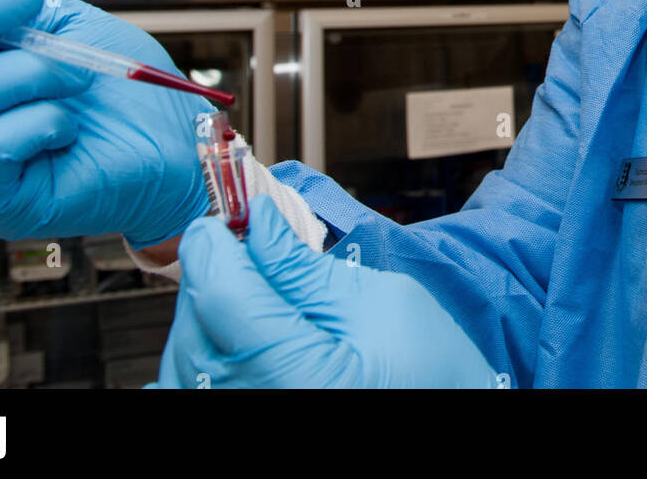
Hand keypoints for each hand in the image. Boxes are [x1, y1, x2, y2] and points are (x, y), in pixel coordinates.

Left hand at [152, 196, 498, 388]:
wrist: (460, 412)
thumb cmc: (437, 375)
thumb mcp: (382, 302)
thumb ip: (304, 267)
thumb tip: (256, 224)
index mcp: (302, 377)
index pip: (221, 294)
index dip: (213, 243)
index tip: (223, 219)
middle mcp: (263, 406)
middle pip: (197, 323)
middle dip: (214, 274)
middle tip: (244, 244)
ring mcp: (246, 420)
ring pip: (187, 357)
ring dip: (206, 313)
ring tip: (250, 288)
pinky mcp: (241, 426)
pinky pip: (191, 389)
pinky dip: (202, 353)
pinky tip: (229, 332)